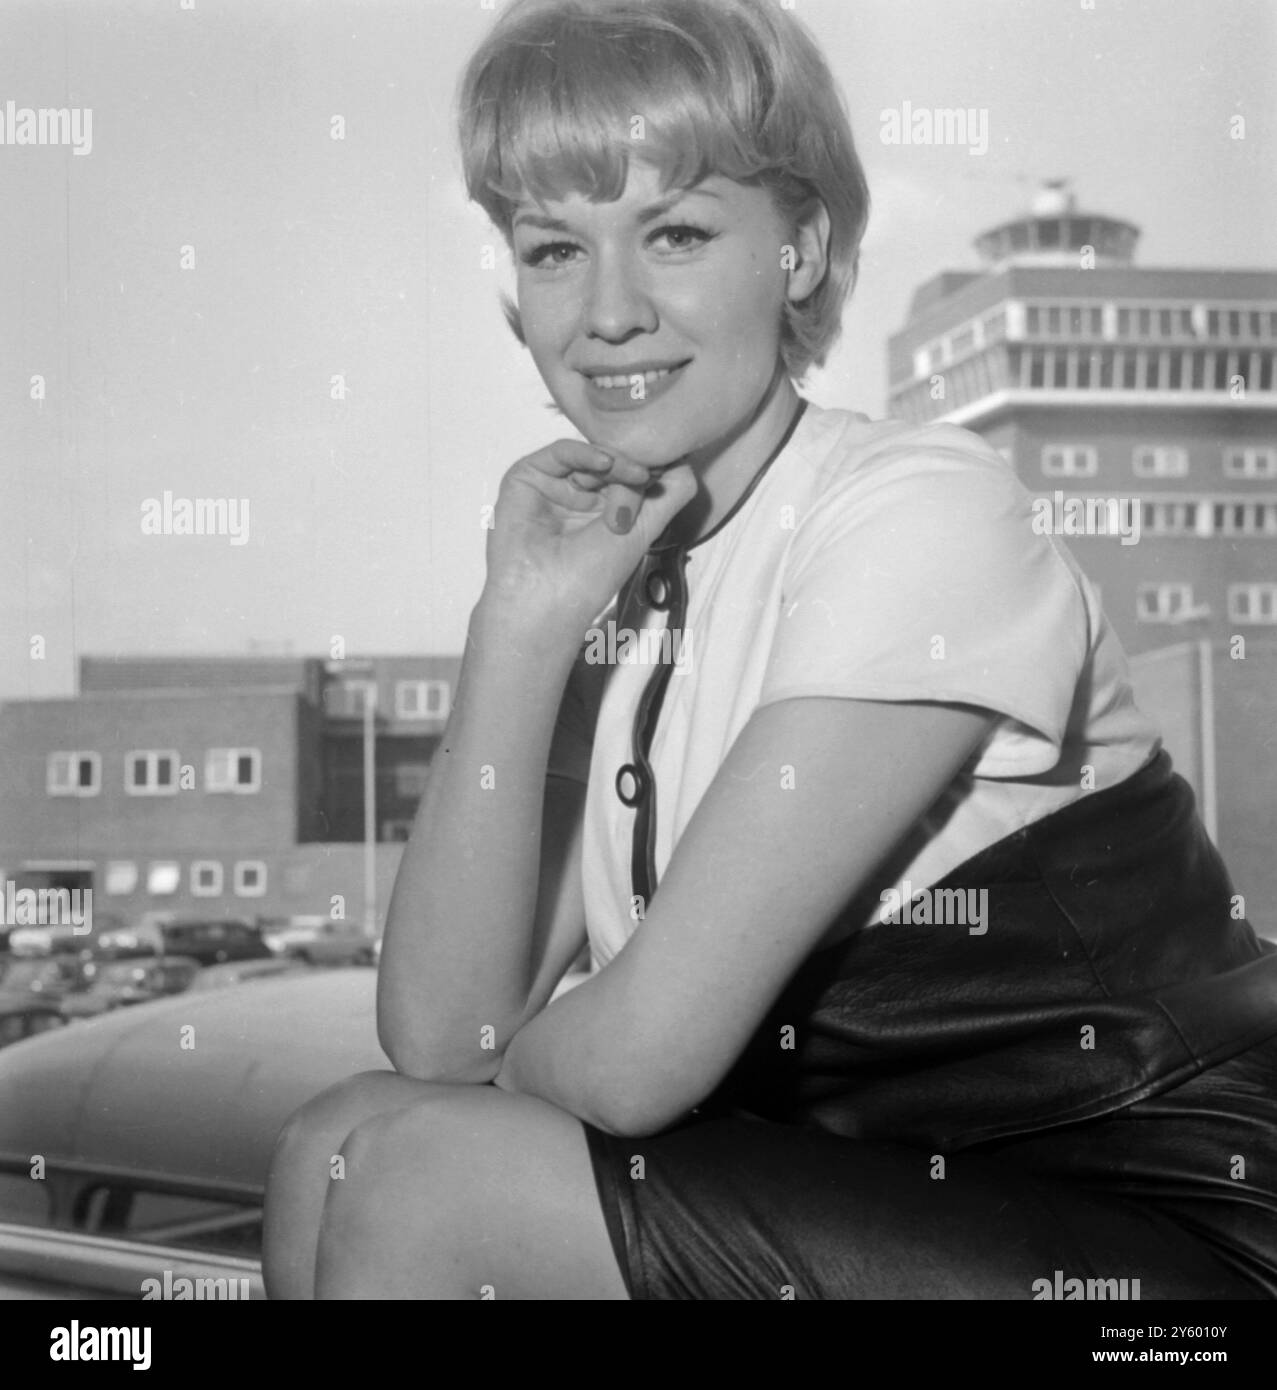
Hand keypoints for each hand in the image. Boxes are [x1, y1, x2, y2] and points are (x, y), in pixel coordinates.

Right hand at [482, 439, 696, 632]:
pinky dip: (587, 452)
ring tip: (633, 476)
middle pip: (614, 460)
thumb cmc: (591, 576)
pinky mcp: (528, 477)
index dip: (653, 466)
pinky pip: (561, 453)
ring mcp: (554, 485)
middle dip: (635, 464)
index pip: (632, 473)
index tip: (673, 463)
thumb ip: (671, 494)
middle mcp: (580, 496)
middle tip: (646, 476)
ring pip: (591, 454)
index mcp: (606, 511)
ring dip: (616, 461)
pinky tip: (607, 462)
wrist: (543, 596)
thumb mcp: (645, 529)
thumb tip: (686, 460)